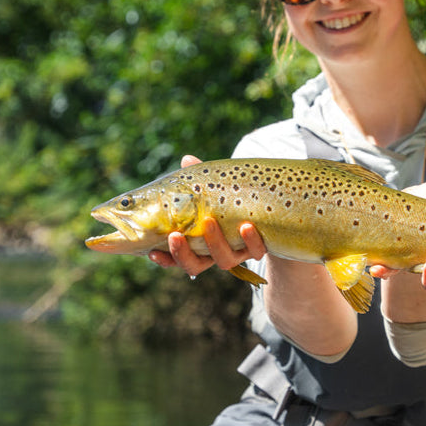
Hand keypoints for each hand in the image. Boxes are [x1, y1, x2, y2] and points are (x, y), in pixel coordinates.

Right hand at [148, 155, 266, 277]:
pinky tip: (246, 226)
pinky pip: (256, 250)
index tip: (152, 252)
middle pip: (195, 266)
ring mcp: (238, 252)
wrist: (274, 213)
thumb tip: (187, 159)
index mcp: (199, 244)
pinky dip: (250, 240)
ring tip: (209, 221)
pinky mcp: (260, 248)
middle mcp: (216, 253)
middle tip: (174, 235)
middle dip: (182, 254)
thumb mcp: (215, 189)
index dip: (164, 259)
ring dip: (215, 243)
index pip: (177, 258)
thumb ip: (200, 178)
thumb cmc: (233, 200)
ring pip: (224, 261)